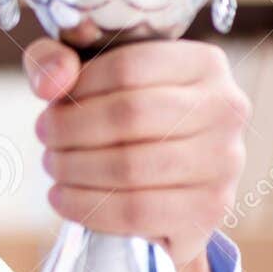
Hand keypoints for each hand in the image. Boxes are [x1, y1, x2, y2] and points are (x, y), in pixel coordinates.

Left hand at [25, 38, 249, 271]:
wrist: (164, 178)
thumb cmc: (122, 113)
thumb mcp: (86, 73)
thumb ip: (55, 60)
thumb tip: (50, 82)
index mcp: (203, 64)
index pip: (127, 67)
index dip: (77, 88)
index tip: (52, 104)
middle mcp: (226, 109)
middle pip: (128, 116)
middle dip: (70, 130)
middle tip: (46, 138)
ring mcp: (224, 162)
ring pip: (130, 166)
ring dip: (73, 168)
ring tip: (54, 165)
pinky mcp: (210, 209)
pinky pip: (137, 211)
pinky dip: (87, 206)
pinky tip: (63, 198)